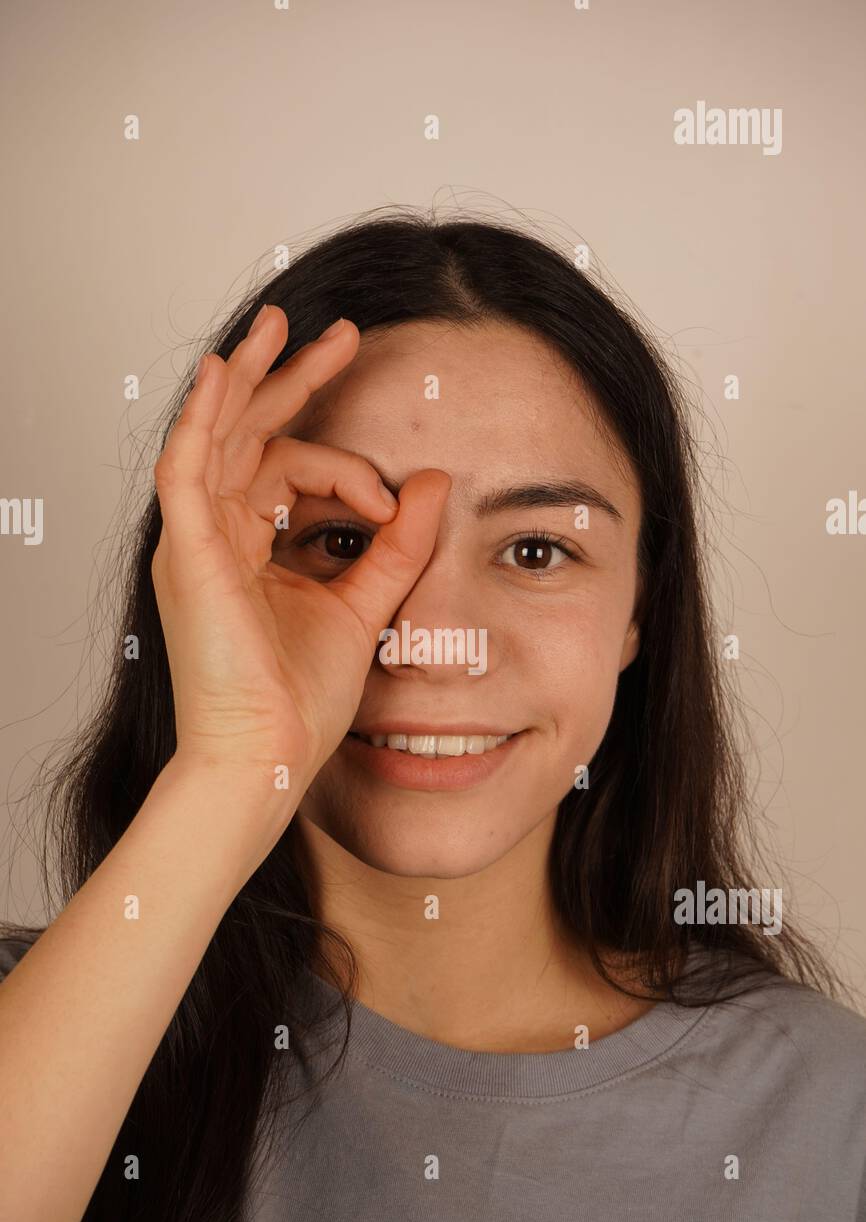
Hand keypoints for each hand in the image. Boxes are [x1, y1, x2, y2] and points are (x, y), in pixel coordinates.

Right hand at [151, 305, 449, 793]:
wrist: (269, 759)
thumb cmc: (300, 701)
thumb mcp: (365, 605)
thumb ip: (397, 545)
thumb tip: (433, 482)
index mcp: (247, 550)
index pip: (288, 473)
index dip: (347, 471)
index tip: (393, 499)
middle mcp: (215, 537)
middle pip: (250, 436)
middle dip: (291, 381)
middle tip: (339, 335)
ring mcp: (196, 542)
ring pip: (217, 435)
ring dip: (249, 376)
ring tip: (280, 323)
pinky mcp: (189, 553)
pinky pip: (187, 467)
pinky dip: (203, 417)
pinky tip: (227, 370)